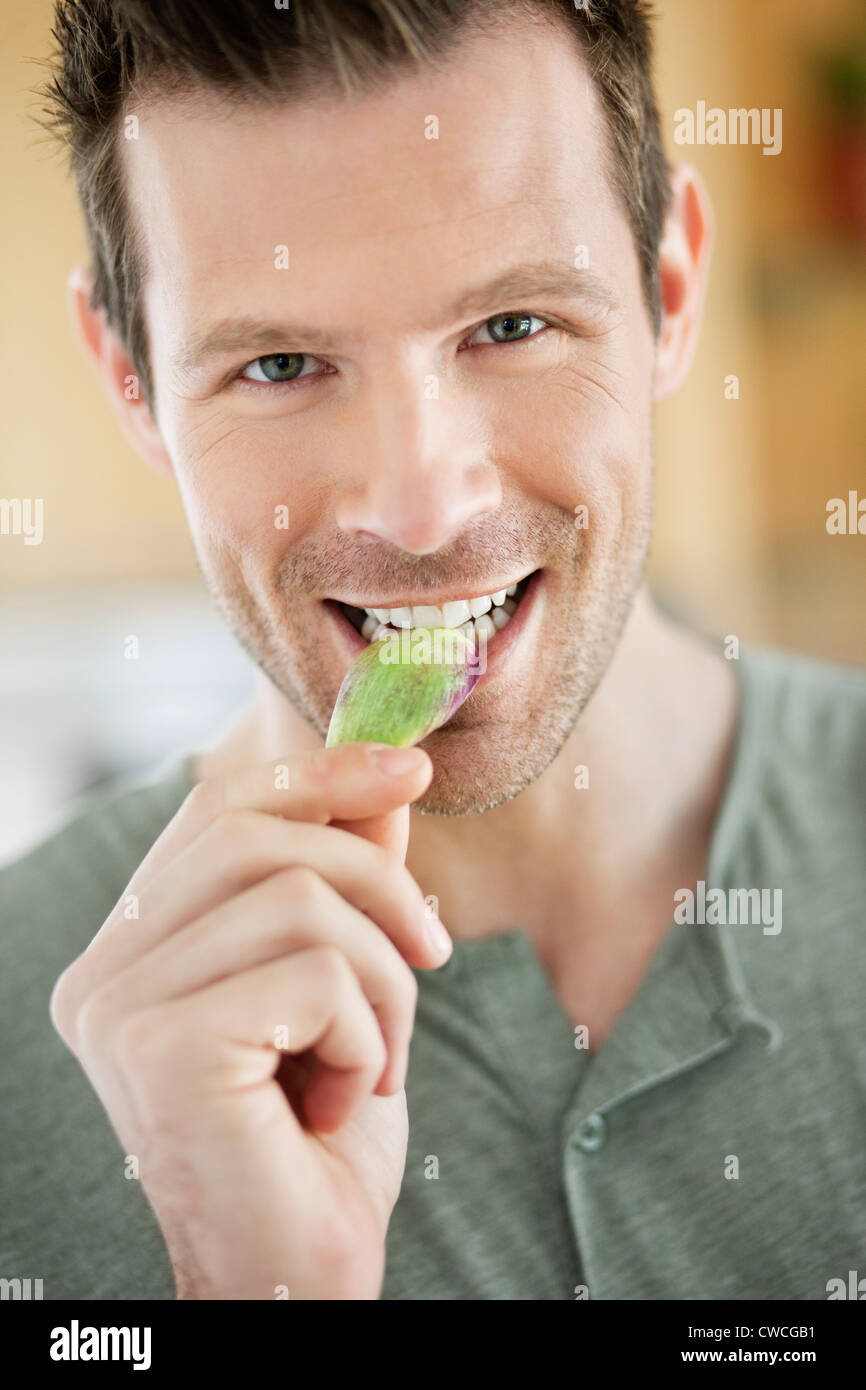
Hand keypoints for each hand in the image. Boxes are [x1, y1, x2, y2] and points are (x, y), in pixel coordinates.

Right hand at [50, 742, 448, 1298]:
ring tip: (375, 1061)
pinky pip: (315, 974)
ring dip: (383, 979)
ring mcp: (120, 1008)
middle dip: (376, 881)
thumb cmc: (318, 1140)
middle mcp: (102, 972)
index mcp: (131, 950)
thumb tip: (385, 780)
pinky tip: (347, 1098)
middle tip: (433, 952)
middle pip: (259, 836)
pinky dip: (368, 1032)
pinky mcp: (163, 1047)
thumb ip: (348, 883)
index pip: (217, 810)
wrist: (299, 1278)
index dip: (319, 774)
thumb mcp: (345, 986)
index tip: (410, 768)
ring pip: (299, 900)